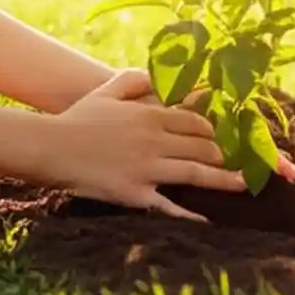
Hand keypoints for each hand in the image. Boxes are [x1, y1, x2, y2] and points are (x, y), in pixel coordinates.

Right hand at [44, 70, 245, 220]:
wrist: (51, 147)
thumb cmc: (78, 119)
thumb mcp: (107, 91)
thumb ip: (136, 80)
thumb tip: (158, 76)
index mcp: (150, 115)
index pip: (196, 122)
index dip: (212, 130)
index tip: (220, 137)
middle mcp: (154, 141)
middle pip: (202, 147)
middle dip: (221, 153)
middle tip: (232, 160)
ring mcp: (147, 168)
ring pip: (196, 173)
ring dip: (223, 179)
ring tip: (243, 183)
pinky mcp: (135, 193)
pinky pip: (170, 205)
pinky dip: (192, 213)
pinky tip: (208, 218)